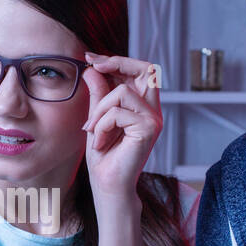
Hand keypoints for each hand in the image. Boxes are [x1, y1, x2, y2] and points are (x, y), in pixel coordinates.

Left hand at [80, 53, 162, 204]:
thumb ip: (98, 94)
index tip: (91, 59)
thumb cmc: (104, 157)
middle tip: (92, 66)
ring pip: (123, 92)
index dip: (117, 60)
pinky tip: (100, 142)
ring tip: (92, 130)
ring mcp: (153, 119)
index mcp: (143, 106)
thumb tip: (92, 68)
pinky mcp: (149, 129)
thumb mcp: (97, 119)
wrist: (108, 186)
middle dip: (116, 63)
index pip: (139, 71)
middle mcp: (153, 110)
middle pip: (146, 69)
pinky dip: (102, 125)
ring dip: (99, 109)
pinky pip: (118, 113)